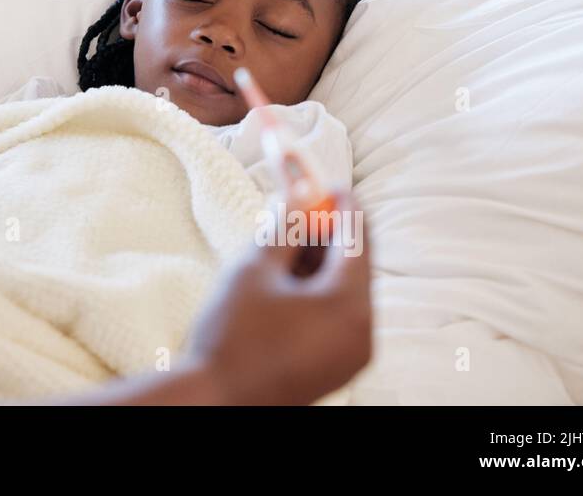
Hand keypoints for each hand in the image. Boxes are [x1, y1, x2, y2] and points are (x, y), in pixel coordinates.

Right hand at [184, 191, 372, 404]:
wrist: (218, 400)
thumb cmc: (233, 335)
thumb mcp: (254, 269)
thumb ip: (285, 227)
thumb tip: (299, 195)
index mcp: (349, 305)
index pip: (358, 238)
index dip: (341, 204)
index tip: (322, 182)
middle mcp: (363, 332)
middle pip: (355, 265)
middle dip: (326, 234)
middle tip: (294, 212)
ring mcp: (352, 354)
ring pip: (344, 291)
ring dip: (318, 263)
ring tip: (278, 250)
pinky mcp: (336, 366)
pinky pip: (337, 316)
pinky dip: (316, 292)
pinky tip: (281, 284)